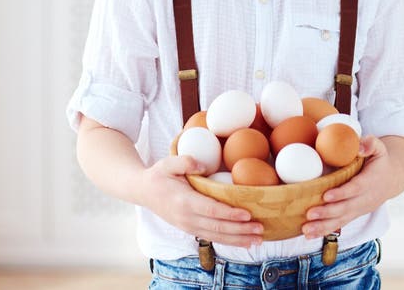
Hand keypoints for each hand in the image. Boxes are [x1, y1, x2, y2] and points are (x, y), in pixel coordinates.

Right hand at [138, 155, 263, 247]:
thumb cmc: (159, 175)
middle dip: (240, 230)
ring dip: (238, 239)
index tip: (247, 214)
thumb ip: (185, 161)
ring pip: (217, 237)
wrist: (143, 191)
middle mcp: (187, 218)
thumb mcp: (168, 163)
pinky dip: (229, 241)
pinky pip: (212, 237)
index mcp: (184, 201)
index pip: (211, 210)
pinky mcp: (190, 229)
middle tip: (260, 228)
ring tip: (257, 239)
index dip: (230, 214)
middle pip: (218, 227)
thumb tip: (203, 164)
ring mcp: (188, 226)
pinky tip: (243, 241)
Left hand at [302, 135, 403, 238]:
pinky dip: (324, 230)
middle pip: (346, 208)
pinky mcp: (354, 214)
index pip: (355, 189)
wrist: (391, 179)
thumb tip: (359, 147)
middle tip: (310, 213)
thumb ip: (370, 143)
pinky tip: (309, 234)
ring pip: (341, 220)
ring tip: (306, 229)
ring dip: (323, 226)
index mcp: (371, 181)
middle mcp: (365, 199)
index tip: (326, 195)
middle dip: (327, 212)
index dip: (342, 193)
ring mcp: (359, 209)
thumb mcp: (379, 147)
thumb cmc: (380, 160)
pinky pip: (339, 224)